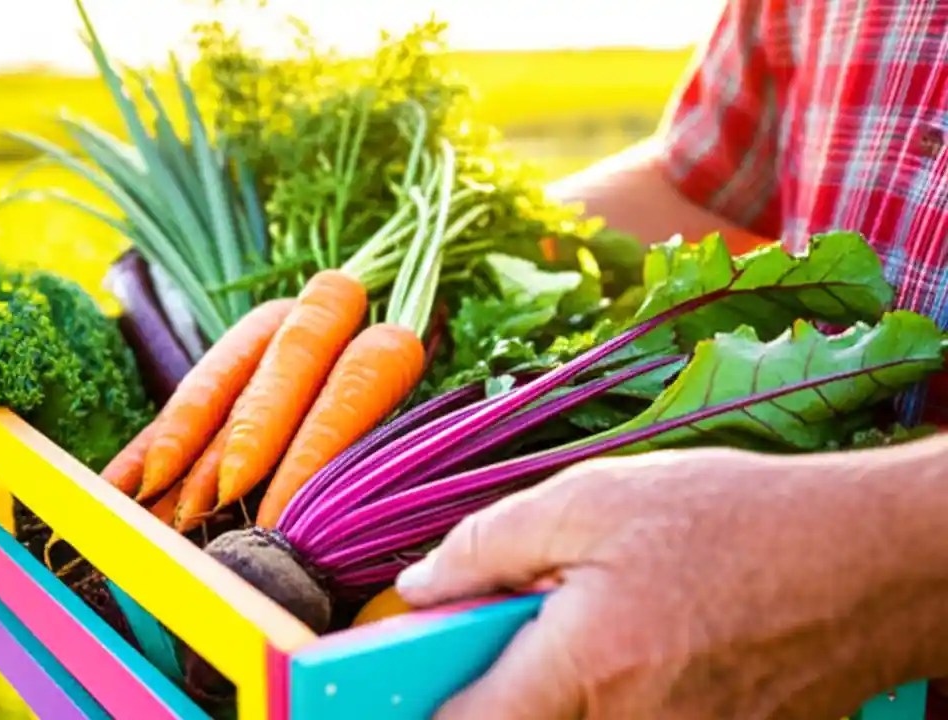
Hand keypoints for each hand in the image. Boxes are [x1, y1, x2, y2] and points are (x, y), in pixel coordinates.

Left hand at [395, 445, 947, 719]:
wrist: (866, 560)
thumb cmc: (734, 519)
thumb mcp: (592, 497)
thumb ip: (486, 546)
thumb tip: (416, 588)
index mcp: (586, 671)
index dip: (415, 706)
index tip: (394, 681)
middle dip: (487, 693)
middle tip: (496, 636)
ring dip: (547, 695)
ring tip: (587, 628)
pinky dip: (603, 700)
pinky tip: (636, 649)